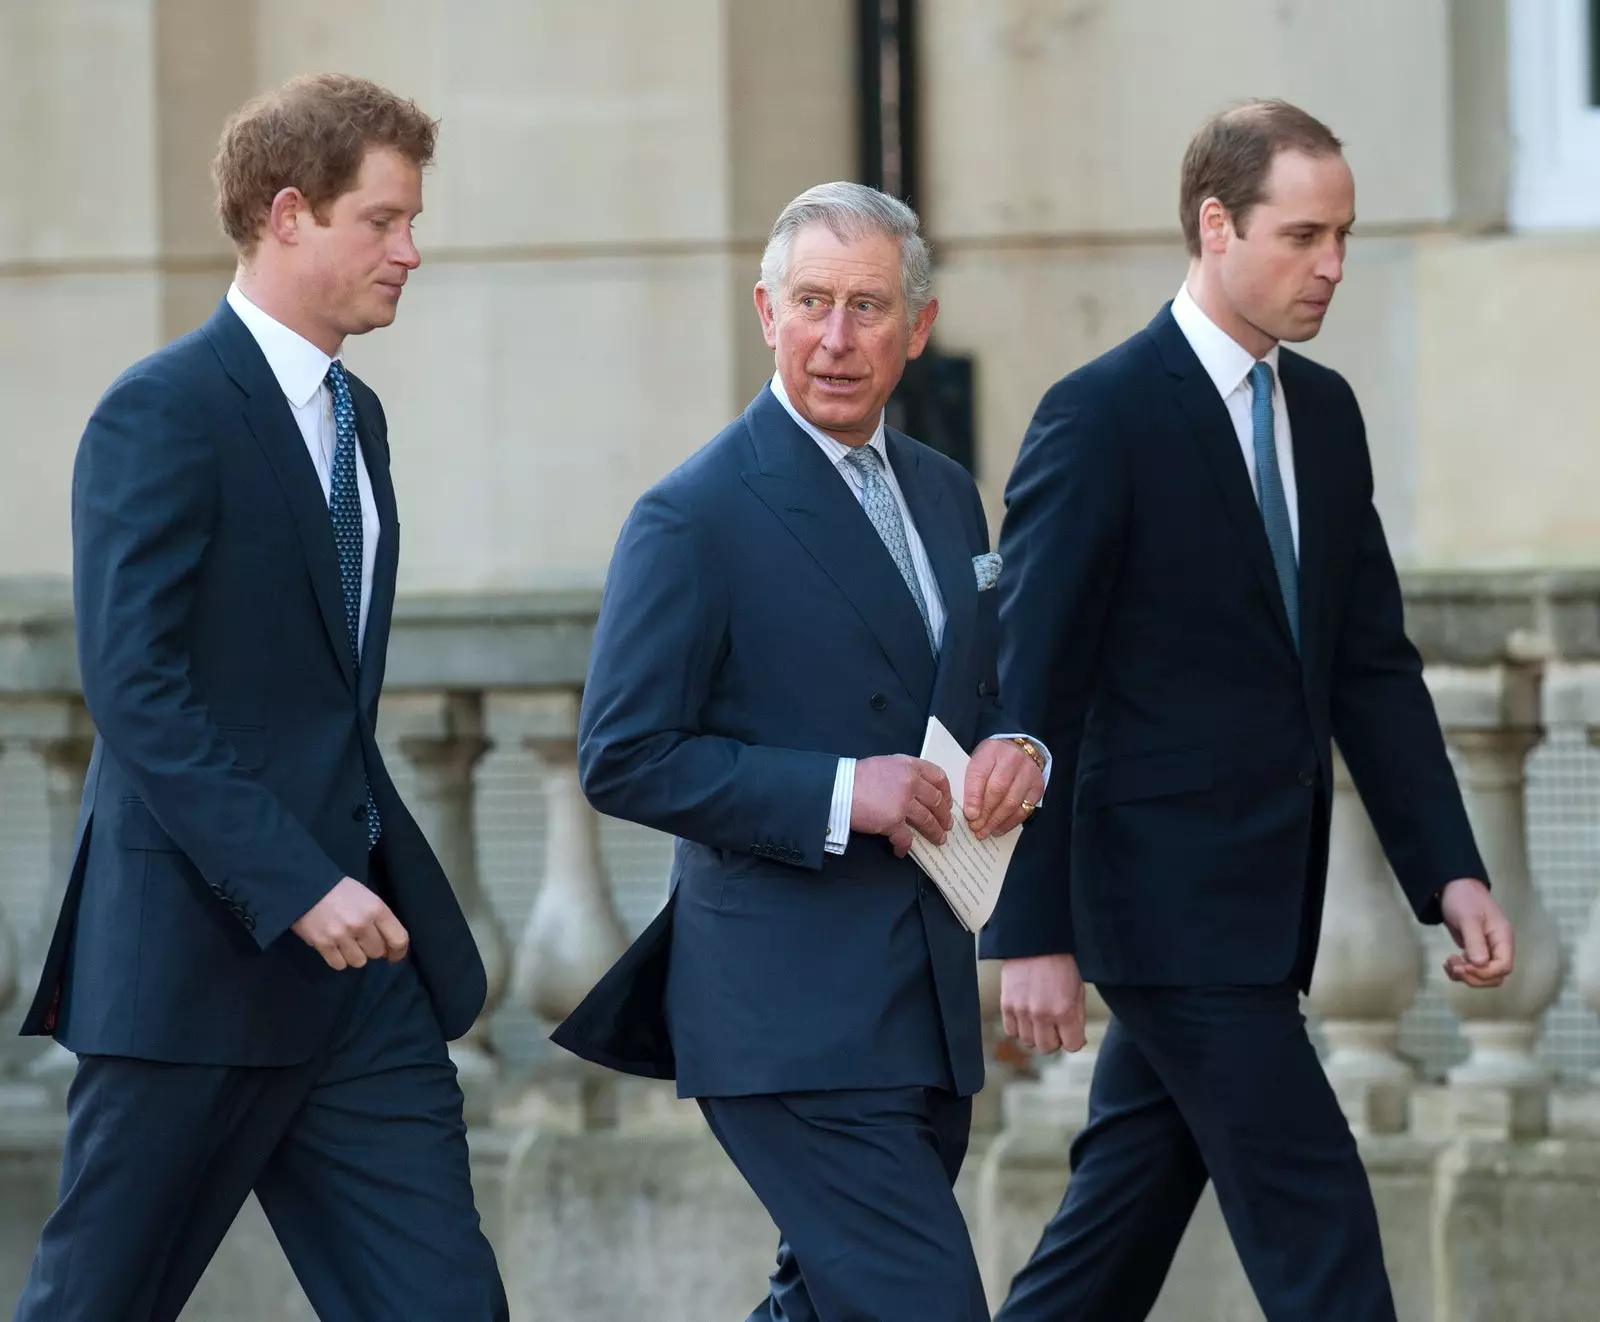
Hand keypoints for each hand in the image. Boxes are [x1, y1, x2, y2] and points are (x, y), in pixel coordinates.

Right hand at [291, 877, 409, 969]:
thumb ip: (379, 919)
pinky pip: (339, 964)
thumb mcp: (368, 897)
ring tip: (347, 943)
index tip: (393, 956)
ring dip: (355, 956)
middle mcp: (362, 924)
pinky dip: (338, 959)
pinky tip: (335, 948)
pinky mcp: (323, 944)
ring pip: (359, 961)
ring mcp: (342, 935)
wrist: (306, 886)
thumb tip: (387, 946)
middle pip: (377, 952)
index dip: (398, 952)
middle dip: (372, 950)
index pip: (398, 939)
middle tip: (363, 942)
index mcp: (376, 909)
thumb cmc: (341, 891)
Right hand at [851, 755, 952, 857]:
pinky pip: (905, 838)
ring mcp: (902, 802)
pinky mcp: (892, 821)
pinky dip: (905, 846)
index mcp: (909, 765)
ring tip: (938, 839)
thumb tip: (916, 790)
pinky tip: (901, 851)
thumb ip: (904, 773)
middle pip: (936, 801)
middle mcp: (910, 782)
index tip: (947, 802)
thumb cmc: (857, 777)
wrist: (838, 788)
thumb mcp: (885, 764)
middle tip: (947, 825)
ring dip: (934, 832)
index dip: (946, 792)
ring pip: (927, 821)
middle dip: (944, 816)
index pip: (938, 777)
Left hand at [964, 739, 1045, 838]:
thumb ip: (971, 781)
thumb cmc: (993, 759)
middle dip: (985, 813)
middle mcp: (1012, 759)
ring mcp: (1028, 772)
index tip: (969, 815)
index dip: (974, 797)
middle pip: (997, 790)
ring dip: (996, 821)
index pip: (980, 774)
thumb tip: (969, 811)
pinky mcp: (1037, 786)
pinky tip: (998, 829)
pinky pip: (1024, 809)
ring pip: (1011, 802)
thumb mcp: (978, 761)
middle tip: (975, 827)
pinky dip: (1010, 823)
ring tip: (984, 831)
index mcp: (991, 750)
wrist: (1020, 750)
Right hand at [1001, 953, 1085, 1053]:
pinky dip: (1019, 1027)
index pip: (1072, 1046)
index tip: (1071, 1032)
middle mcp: (1042, 1014)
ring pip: (1028, 1042)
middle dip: (1053, 1039)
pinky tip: (1025, 1015)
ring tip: (1038, 1018)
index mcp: (1065, 1011)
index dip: (1073, 1039)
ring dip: (1035, 1034)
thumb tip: (1075, 1040)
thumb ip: (1077, 1019)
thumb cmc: (1059, 965)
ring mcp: (1022, 1011)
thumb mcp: (1078, 991)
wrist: (1035, 943)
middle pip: (1047, 1048)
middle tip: (1054, 1026)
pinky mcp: (1006, 1005)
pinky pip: (1012, 1031)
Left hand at [1439, 877, 1513, 987]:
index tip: (1465, 966)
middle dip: (1474, 977)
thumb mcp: (1469, 918)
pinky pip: (1472, 970)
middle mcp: (1498, 948)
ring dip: (1465, 976)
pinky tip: (1448, 963)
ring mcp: (1487, 951)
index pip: (1504, 967)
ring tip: (1449, 963)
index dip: (1485, 972)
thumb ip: (1475, 940)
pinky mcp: (1475, 952)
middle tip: (1455, 966)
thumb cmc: (1464, 899)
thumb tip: (1480, 964)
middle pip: (1495, 976)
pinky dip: (1460, 972)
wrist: (1454, 888)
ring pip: (1483, 976)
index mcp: (1503, 939)